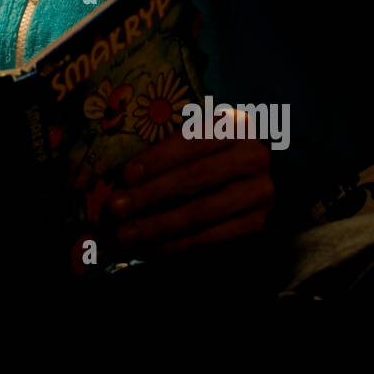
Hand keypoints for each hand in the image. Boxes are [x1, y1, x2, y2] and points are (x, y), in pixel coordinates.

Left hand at [106, 108, 273, 254]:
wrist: (248, 178)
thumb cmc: (205, 153)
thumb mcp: (190, 141)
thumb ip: (163, 153)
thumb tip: (120, 180)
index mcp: (234, 124)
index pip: (192, 141)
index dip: (158, 158)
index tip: (126, 176)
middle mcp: (253, 156)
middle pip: (194, 178)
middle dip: (149, 195)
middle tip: (115, 208)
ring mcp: (258, 192)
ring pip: (200, 212)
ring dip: (156, 226)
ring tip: (124, 234)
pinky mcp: (256, 222)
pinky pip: (209, 237)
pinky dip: (174, 244)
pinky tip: (147, 249)